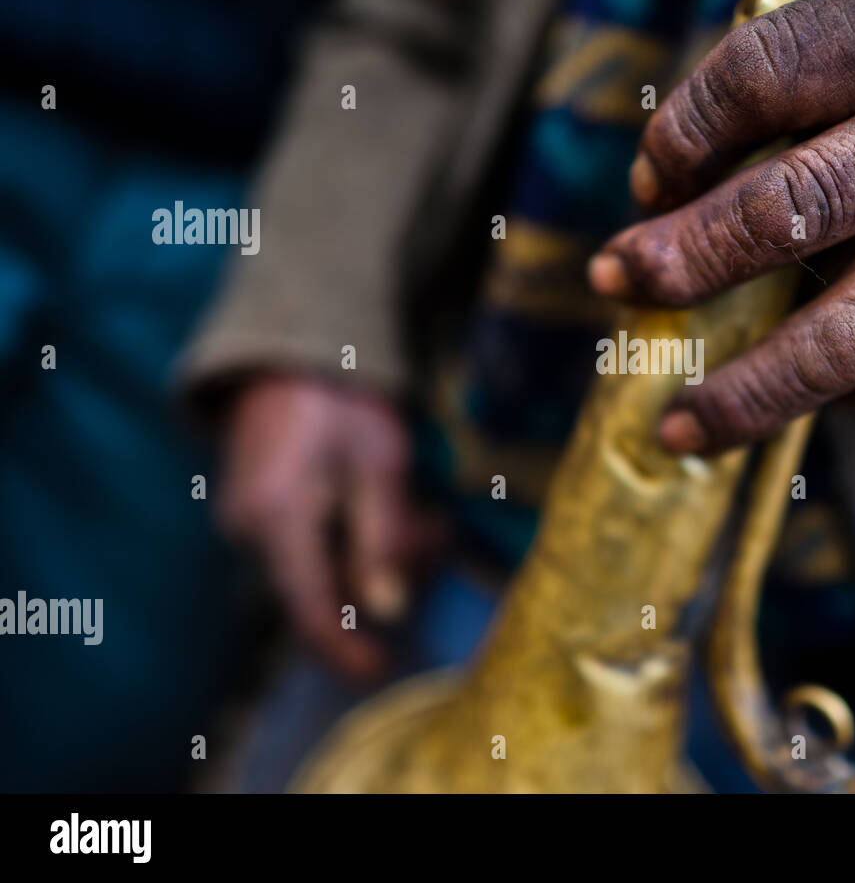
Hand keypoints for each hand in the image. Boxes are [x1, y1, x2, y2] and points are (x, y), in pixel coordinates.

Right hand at [218, 376, 440, 677]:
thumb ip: (382, 541)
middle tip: (437, 531)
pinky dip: (352, 539)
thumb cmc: (342, 401)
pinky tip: (392, 512)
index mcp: (276, 517)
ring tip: (425, 515)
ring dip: (376, 553)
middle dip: (386, 574)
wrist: (291, 353)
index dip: (342, 648)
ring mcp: (246, 521)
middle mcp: (247, 528)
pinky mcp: (257, 513)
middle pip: (321, 587)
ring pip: (319, 567)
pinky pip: (307, 547)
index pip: (307, 607)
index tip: (377, 672)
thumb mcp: (379, 464)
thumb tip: (388, 612)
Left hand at [588, 0, 854, 453]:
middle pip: (786, 211)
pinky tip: (800, 386)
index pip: (759, 79)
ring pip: (844, 336)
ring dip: (744, 390)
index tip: (649, 182)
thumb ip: (808, 78)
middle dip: (679, 260)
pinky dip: (841, 389)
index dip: (680, 135)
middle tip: (615, 282)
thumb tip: (678, 186)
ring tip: (676, 426)